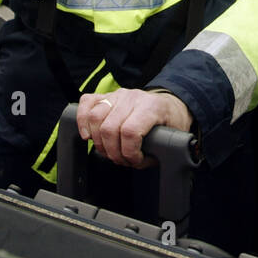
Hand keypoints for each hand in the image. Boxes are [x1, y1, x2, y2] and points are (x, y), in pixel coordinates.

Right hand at [77, 89, 192, 168]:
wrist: (169, 104)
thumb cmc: (169, 121)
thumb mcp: (174, 136)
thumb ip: (161, 150)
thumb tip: (141, 162)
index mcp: (151, 107)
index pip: (130, 131)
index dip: (129, 152)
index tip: (135, 160)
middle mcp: (132, 98)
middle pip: (109, 128)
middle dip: (113, 152)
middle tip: (121, 159)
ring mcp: (118, 95)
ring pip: (95, 117)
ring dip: (98, 141)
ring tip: (108, 151)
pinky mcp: (106, 95)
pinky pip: (87, 102)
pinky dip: (82, 120)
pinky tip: (87, 135)